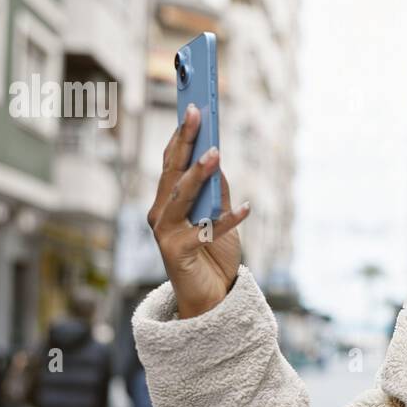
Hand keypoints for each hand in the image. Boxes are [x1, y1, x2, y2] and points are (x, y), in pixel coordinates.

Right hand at [147, 104, 250, 318]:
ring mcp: (166, 233)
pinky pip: (207, 231)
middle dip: (184, 141)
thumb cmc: (214, 256)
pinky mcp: (178, 253)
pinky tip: (246, 208)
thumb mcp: (219, 218)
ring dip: (198, 175)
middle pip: (172, 172)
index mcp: (167, 202)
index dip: (181, 135)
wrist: (212, 299)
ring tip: (215, 154)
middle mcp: (160, 214)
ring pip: (181, 196)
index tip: (193, 107)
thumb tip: (218, 160)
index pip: (171, 162)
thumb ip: (216, 192)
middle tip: (196, 113)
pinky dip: (228, 220)